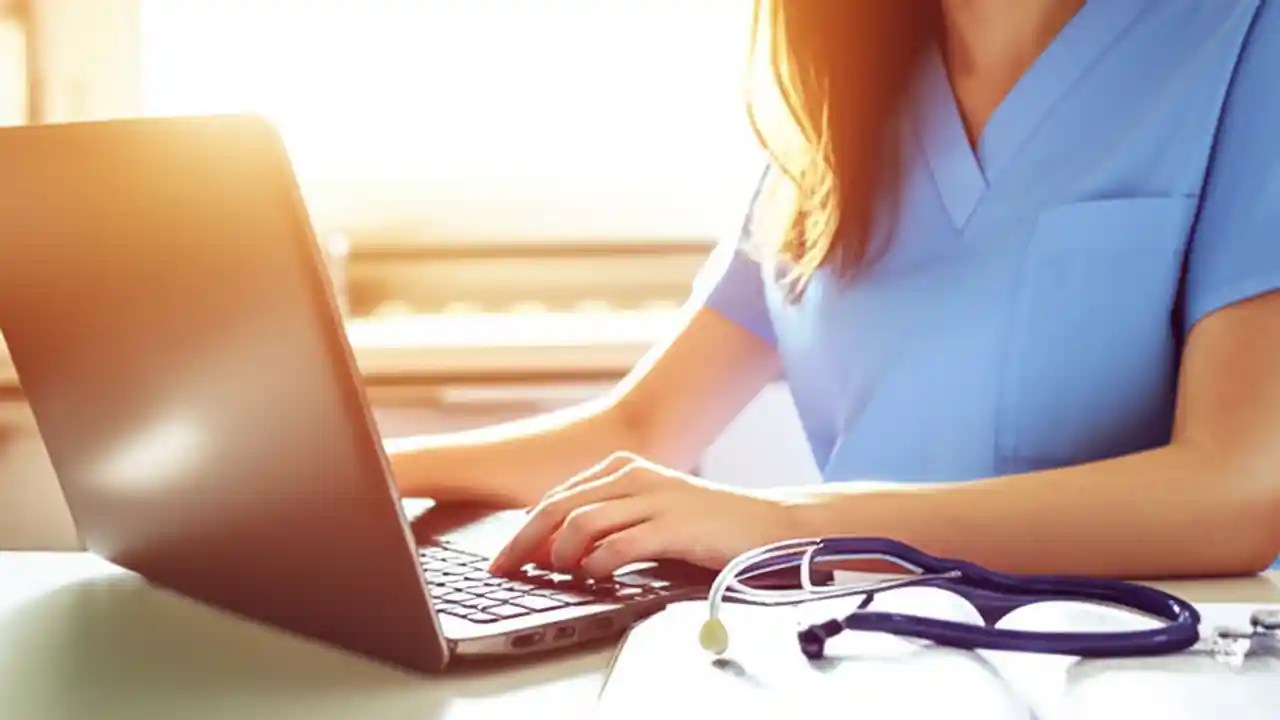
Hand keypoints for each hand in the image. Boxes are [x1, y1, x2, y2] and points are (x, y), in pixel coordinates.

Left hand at [489, 451, 804, 576]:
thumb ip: (606, 523)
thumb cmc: (703, 524)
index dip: (523, 530)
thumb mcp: (648, 512)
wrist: (765, 523)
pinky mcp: (673, 525)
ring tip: (559, 573)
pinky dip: (597, 564)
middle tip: (504, 570)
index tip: (504, 559)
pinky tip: (595, 576)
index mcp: (622, 469)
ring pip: (580, 522)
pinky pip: (618, 545)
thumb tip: (553, 550)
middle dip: (523, 541)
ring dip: (560, 553)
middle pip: (556, 507)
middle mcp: (632, 477)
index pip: (556, 497)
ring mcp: (653, 499)